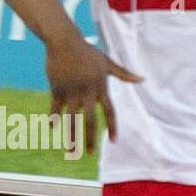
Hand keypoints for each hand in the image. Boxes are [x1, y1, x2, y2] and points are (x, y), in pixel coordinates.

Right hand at [45, 35, 142, 151]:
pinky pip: (55, 108)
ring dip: (71, 136)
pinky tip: (52, 128)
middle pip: (90, 120)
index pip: (110, 111)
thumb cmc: (87, 52)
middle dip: (90, 139)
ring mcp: (71, 91)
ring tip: (71, 149)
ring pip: (71, 119)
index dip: (113, 127)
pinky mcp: (57, 89)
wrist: (64, 41)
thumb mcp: (107, 62)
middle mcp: (86, 92)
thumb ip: (124, 74)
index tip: (113, 141)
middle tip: (90, 154)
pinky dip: (54, 118)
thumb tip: (142, 80)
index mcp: (100, 87)